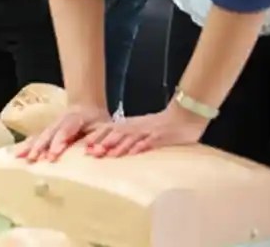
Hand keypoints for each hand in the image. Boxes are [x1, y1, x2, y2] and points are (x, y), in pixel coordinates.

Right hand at [15, 103, 111, 162]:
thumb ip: (99, 138)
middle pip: (48, 133)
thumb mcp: (103, 126)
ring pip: (40, 135)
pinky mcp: (46, 131)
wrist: (85, 106)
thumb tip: (96, 151)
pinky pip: (35, 138)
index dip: (59, 142)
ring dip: (31, 147)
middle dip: (41, 147)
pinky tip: (18, 154)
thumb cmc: (96, 120)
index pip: (65, 130)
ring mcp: (51, 125)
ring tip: (22, 157)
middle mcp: (60, 121)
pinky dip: (27, 146)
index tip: (53, 155)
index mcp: (75, 119)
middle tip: (35, 159)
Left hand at [81, 105, 207, 157]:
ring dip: (117, 146)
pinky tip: (133, 153)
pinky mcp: (161, 136)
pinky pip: (150, 141)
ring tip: (106, 154)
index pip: (109, 130)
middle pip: (115, 134)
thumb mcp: (141, 129)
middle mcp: (136, 127)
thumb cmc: (163, 125)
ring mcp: (148, 131)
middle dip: (102, 143)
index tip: (83, 147)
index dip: (96, 138)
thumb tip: (111, 149)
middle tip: (89, 153)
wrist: (186, 115)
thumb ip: (128, 137)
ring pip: (130, 138)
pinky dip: (141, 146)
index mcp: (130, 125)